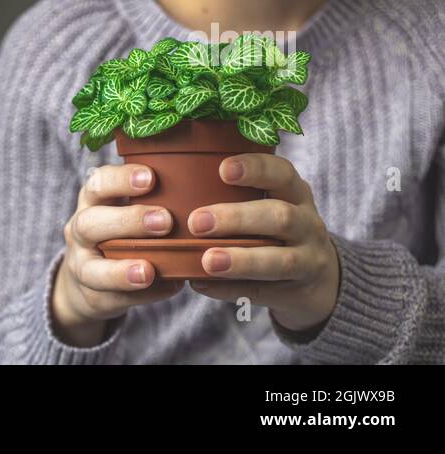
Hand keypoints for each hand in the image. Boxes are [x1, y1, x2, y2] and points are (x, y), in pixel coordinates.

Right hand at [51, 164, 183, 346]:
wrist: (86, 281)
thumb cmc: (121, 234)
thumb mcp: (126, 208)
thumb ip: (155, 198)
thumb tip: (208, 185)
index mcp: (92, 202)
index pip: (98, 183)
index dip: (121, 180)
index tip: (151, 177)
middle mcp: (80, 231)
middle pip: (90, 223)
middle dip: (127, 222)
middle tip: (165, 221)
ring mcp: (82, 266)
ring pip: (93, 269)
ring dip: (122, 270)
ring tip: (149, 271)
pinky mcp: (92, 296)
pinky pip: (113, 298)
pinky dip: (143, 295)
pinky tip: (169, 288)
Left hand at [188, 154, 339, 332]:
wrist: (316, 280)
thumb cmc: (273, 231)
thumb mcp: (269, 204)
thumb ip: (233, 195)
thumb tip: (168, 188)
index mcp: (296, 194)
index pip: (283, 173)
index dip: (256, 169)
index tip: (223, 169)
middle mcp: (307, 224)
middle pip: (281, 217)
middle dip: (237, 218)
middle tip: (197, 222)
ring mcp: (308, 260)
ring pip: (280, 260)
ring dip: (241, 260)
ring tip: (207, 260)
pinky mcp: (297, 292)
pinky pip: (262, 292)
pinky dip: (230, 289)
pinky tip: (201, 284)